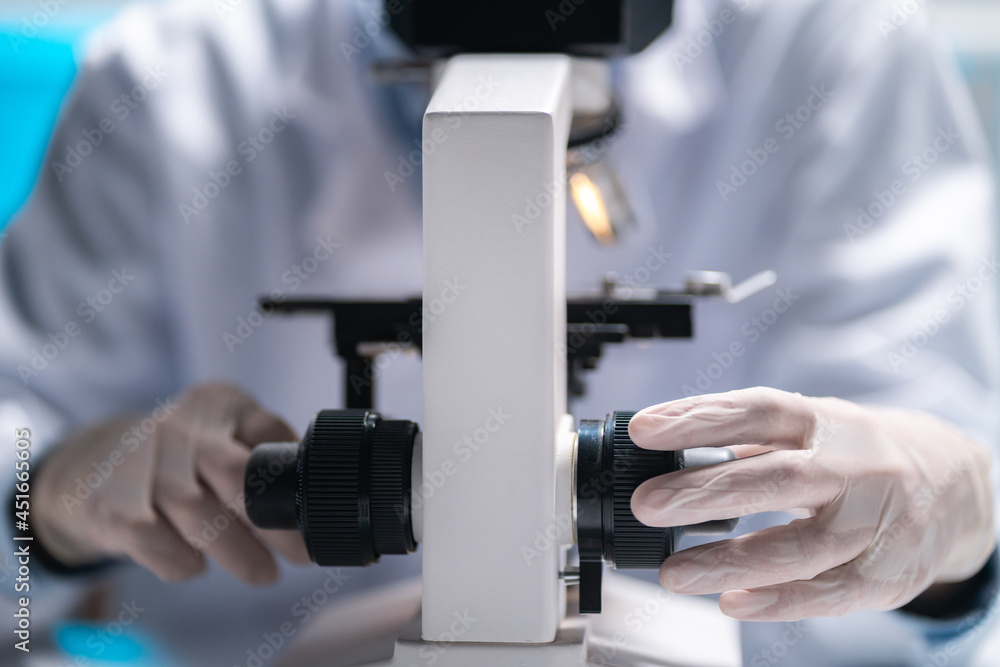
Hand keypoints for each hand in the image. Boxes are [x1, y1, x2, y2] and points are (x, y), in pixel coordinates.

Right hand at [34, 382, 310, 583]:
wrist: (97, 467)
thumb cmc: (187, 460)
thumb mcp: (228, 435)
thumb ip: (271, 453)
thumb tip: (325, 489)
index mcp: (219, 404)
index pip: (268, 432)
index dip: (297, 477)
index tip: (317, 514)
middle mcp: (179, 426)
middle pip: (236, 474)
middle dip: (276, 523)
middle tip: (301, 556)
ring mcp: (141, 463)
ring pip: (198, 512)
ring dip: (239, 551)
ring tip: (264, 573)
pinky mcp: (112, 505)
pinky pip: (155, 540)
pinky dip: (181, 562)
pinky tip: (197, 566)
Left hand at [629, 387, 995, 621]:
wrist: (956, 487)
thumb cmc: (859, 456)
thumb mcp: (812, 430)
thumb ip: (748, 443)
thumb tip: (666, 458)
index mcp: (822, 422)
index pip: (757, 411)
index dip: (699, 418)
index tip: (645, 430)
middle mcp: (852, 466)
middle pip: (776, 477)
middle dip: (707, 492)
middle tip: (649, 504)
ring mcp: (874, 521)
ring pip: (801, 546)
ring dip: (731, 560)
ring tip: (675, 572)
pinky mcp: (887, 572)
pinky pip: (830, 591)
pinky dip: (779, 600)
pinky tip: (733, 602)